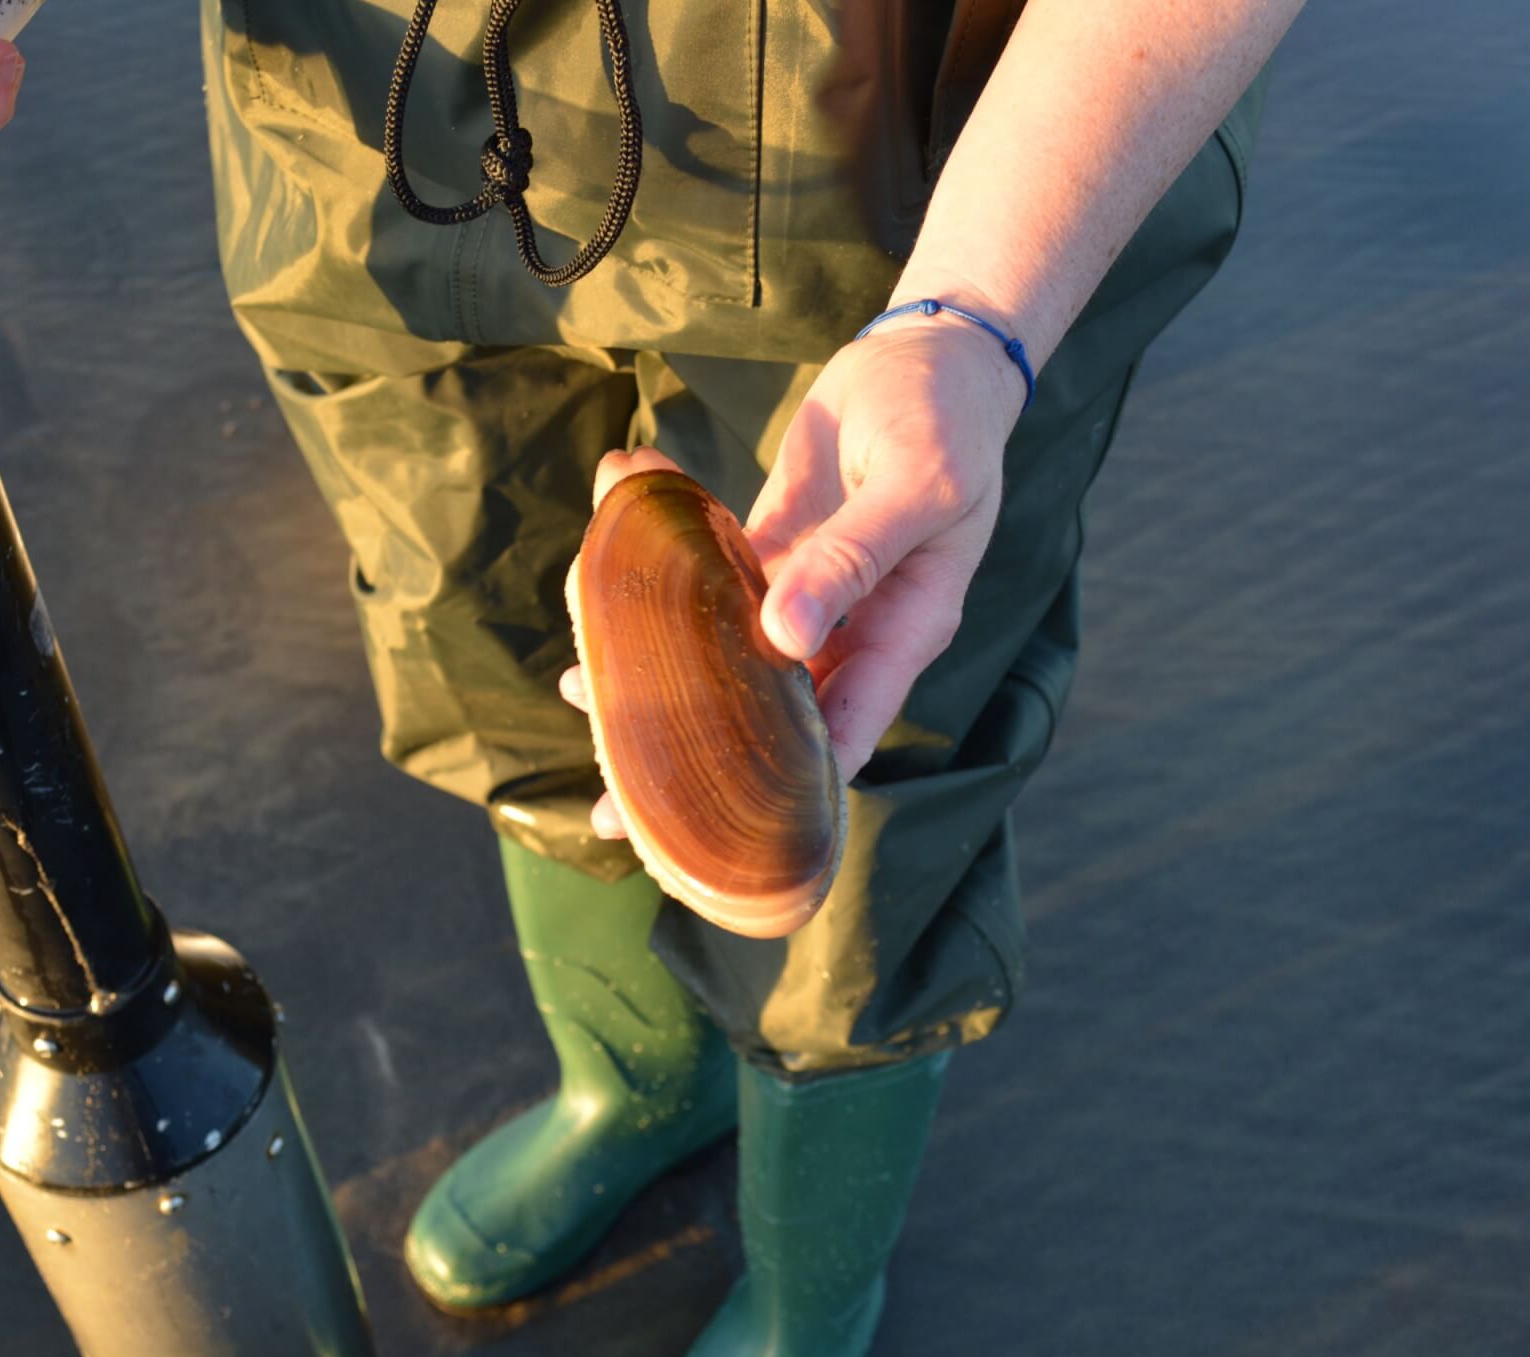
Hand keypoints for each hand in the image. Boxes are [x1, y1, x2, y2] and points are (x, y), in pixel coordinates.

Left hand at [560, 316, 1026, 837]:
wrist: (929, 351)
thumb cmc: (946, 420)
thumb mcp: (916, 487)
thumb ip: (852, 560)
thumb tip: (784, 637)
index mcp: (901, 636)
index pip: (840, 739)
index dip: (782, 794)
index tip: (711, 832)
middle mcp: (851, 631)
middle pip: (772, 718)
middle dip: (699, 759)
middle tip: (615, 802)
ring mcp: (807, 592)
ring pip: (728, 656)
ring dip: (662, 675)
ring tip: (583, 692)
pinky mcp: (771, 548)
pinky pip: (707, 582)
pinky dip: (657, 584)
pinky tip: (598, 586)